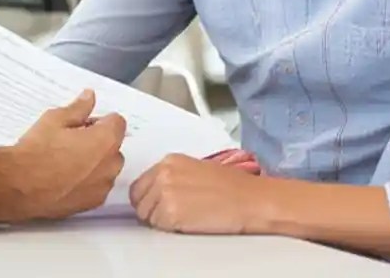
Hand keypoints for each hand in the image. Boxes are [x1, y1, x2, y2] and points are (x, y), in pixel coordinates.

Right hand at [0, 89, 125, 226]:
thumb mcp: (54, 119)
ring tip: (66, 162)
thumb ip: (78, 108)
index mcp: (105, 140)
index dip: (99, 120)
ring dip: (95, 163)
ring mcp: (102, 186)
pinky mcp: (92, 203)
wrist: (18, 185)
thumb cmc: (36, 151)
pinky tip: (65, 179)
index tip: (82, 124)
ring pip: (106, 168)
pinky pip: (97, 186)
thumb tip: (89, 97)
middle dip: (99, 142)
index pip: (117, 122)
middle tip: (71, 141)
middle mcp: (110, 164)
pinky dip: (88, 182)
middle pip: (113, 146)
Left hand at [130, 153, 262, 233]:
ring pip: (147, 216)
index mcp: (169, 161)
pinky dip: (170, 229)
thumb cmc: (232, 187)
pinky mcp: (171, 212)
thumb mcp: (195, 169)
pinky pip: (159, 226)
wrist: (250, 199)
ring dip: (161, 221)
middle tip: (171, 215)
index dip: (147, 199)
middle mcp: (163, 174)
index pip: (139, 185)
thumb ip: (172, 176)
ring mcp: (165, 193)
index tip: (155, 205)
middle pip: (139, 201)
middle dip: (151, 210)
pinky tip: (188, 222)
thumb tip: (156, 190)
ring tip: (185, 217)